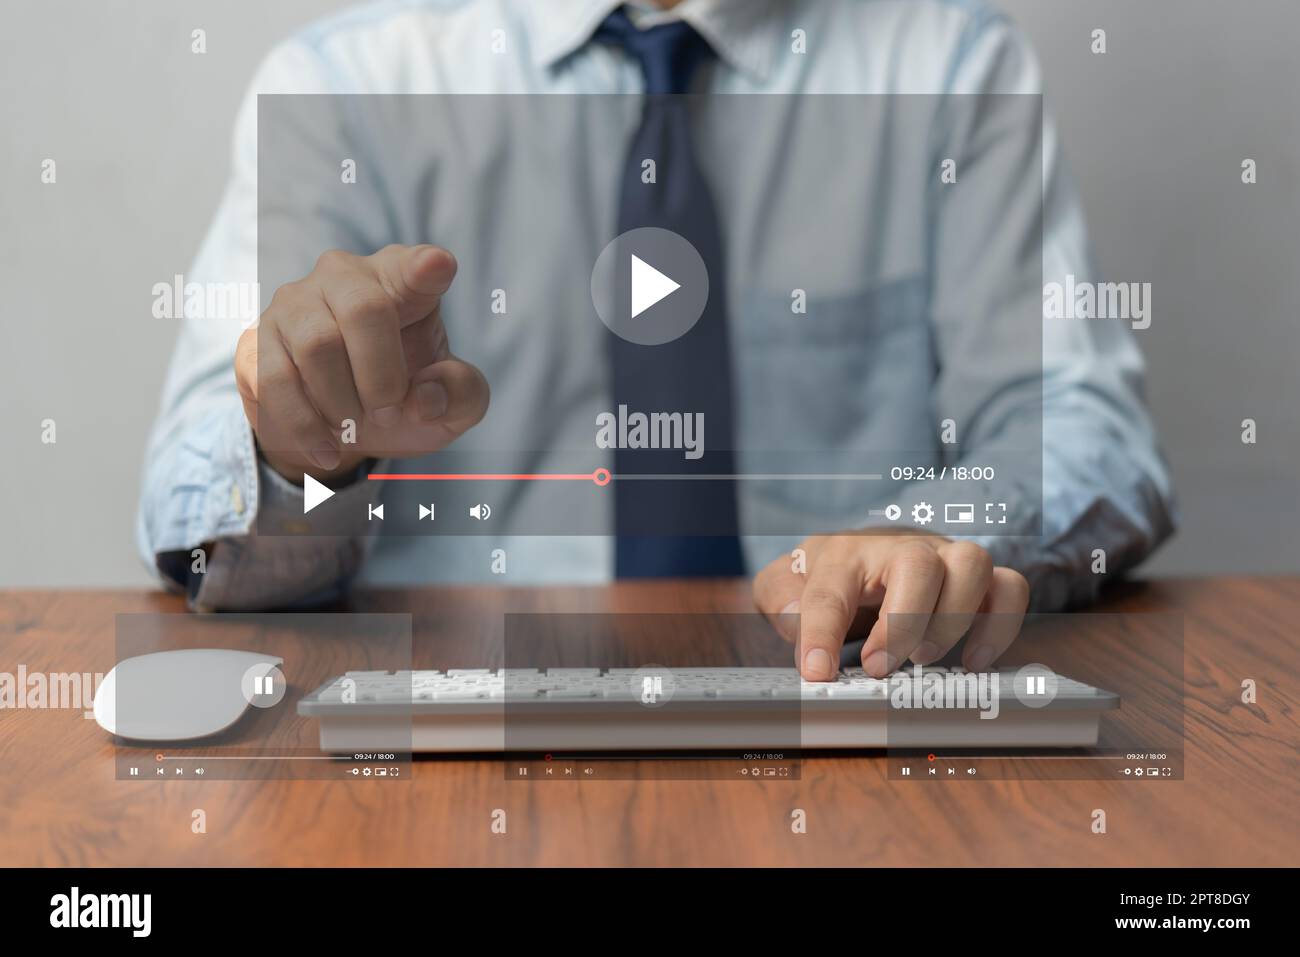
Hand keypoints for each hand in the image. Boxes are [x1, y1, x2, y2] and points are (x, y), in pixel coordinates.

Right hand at [235, 244, 488, 482]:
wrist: (345, 428)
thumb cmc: (408, 397)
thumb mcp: (453, 404)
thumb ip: (460, 393)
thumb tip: (426, 396)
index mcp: (402, 281)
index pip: (417, 267)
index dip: (427, 267)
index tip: (438, 268)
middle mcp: (344, 277)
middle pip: (363, 309)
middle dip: (382, 376)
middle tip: (389, 413)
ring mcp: (294, 304)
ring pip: (317, 346)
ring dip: (343, 404)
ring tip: (354, 430)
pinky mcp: (256, 340)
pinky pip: (274, 380)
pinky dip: (305, 425)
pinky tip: (326, 448)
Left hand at [753, 532, 1029, 679]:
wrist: (865, 552)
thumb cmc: (827, 576)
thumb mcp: (788, 584)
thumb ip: (779, 598)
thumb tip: (796, 617)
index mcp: (841, 554)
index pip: (829, 589)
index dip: (821, 633)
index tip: (817, 673)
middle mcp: (898, 548)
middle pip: (916, 564)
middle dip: (903, 623)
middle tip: (880, 667)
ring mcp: (944, 557)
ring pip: (972, 563)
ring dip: (952, 618)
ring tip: (925, 658)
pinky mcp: (978, 577)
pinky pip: (1011, 586)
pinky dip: (1001, 626)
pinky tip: (973, 661)